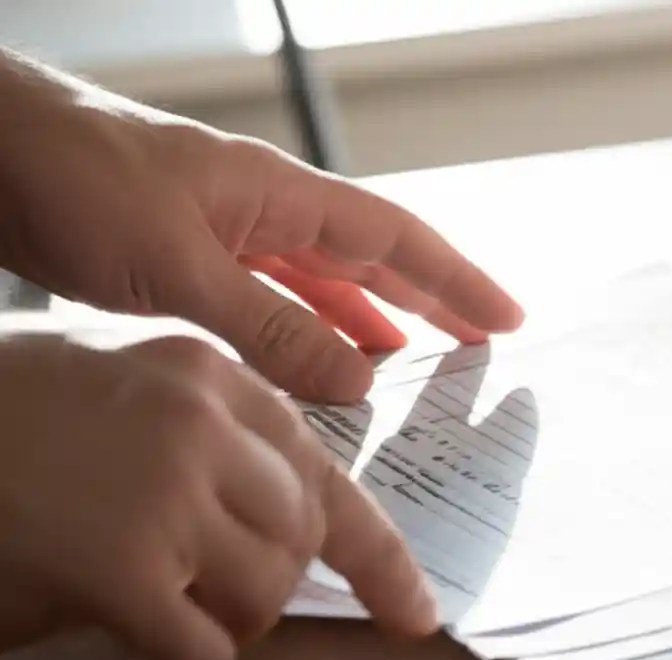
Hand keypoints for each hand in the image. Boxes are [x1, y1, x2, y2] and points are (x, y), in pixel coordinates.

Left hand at [0, 49, 522, 402]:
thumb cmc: (75, 180)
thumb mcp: (179, 265)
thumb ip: (271, 326)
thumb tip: (358, 378)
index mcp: (278, 196)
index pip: (394, 239)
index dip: (456, 281)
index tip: (506, 319)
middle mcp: (264, 212)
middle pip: (372, 258)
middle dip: (434, 298)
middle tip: (486, 341)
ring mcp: (227, 234)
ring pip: (323, 283)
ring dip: (372, 320)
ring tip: (416, 359)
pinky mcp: (188, 259)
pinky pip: (273, 301)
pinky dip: (307, 331)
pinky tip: (317, 357)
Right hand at [0, 335, 436, 659]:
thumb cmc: (0, 425)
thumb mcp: (112, 395)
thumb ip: (202, 440)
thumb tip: (274, 518)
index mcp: (206, 376)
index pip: (323, 470)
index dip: (376, 550)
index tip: (411, 606)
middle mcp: (201, 424)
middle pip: (303, 534)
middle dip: (275, 582)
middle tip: (218, 598)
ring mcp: (164, 492)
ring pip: (267, 589)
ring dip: (232, 622)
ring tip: (172, 613)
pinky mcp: (120, 567)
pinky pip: (206, 649)